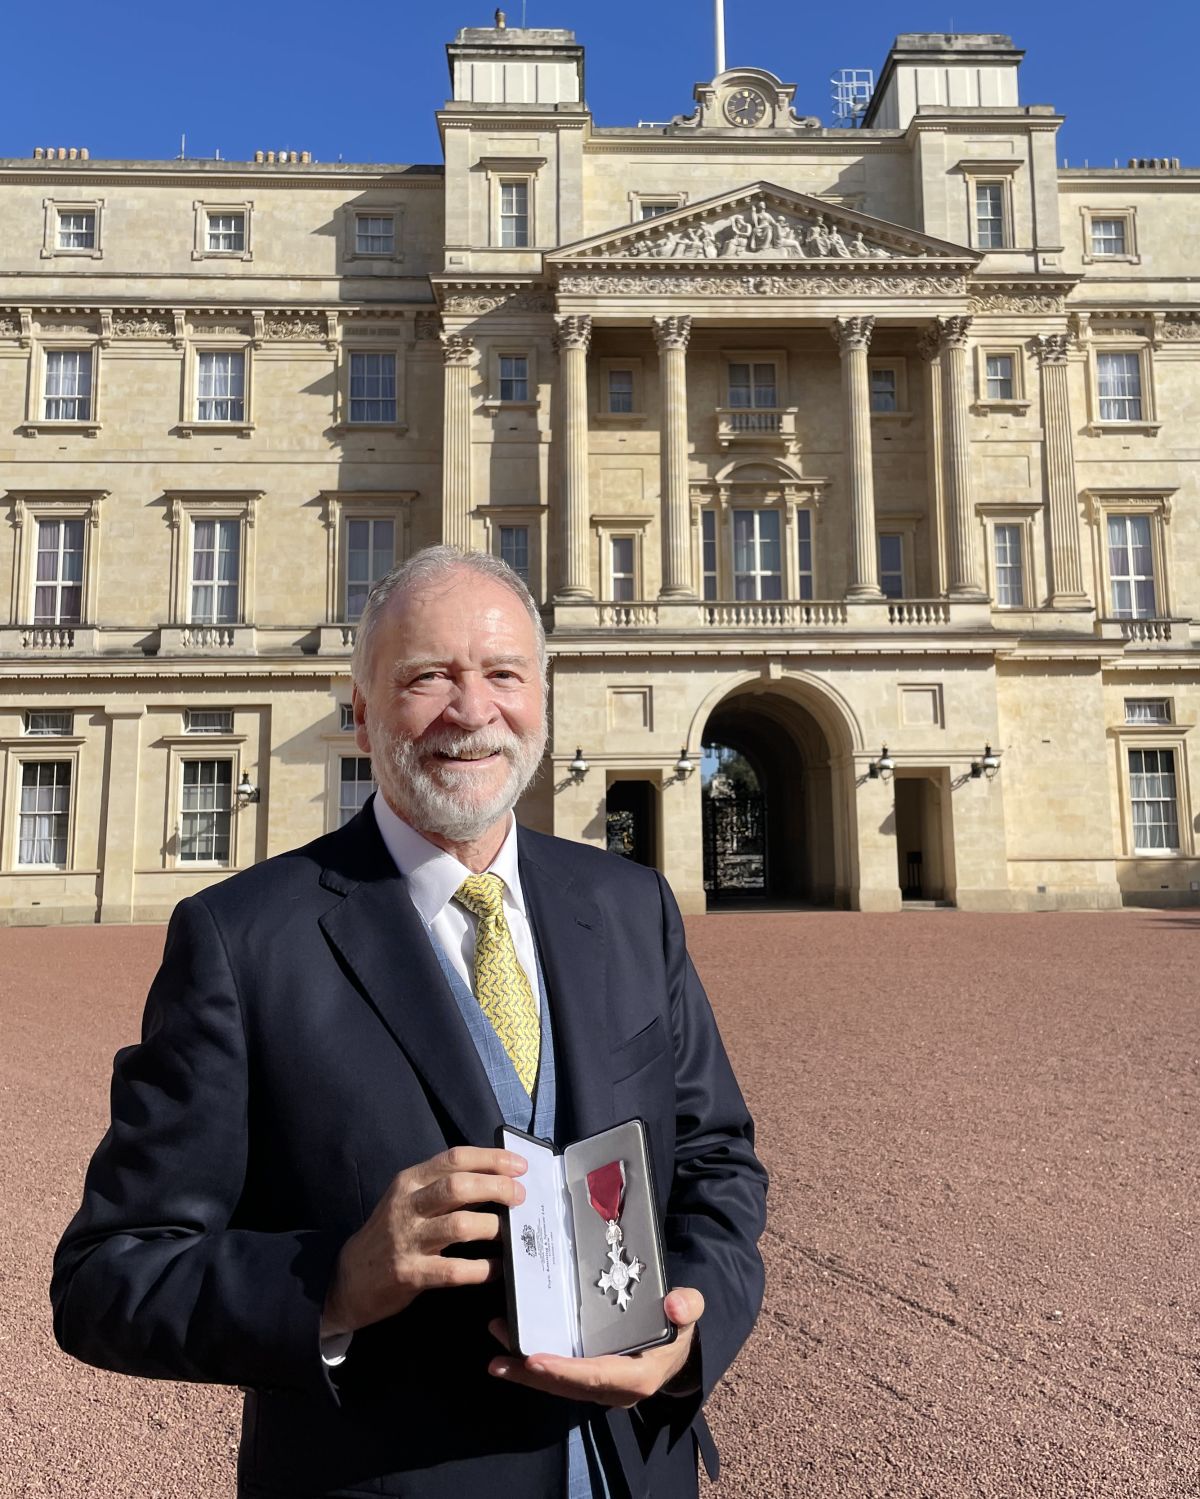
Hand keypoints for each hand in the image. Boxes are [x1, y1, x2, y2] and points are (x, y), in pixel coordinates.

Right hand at [321, 1145, 526, 1336]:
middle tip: (521, 1196)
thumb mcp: (409, 1200)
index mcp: (409, 1181)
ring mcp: (407, 1241)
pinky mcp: (410, 1274)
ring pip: (459, 1225)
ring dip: (493, 1227)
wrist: (350, 1279)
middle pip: (458, 1187)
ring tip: (513, 1232)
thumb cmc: (391, 1233)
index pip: (454, 1158)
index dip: (491, 1159)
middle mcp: (407, 1206)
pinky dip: (482, 1269)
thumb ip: (442, 1187)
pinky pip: (454, 1270)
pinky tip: (497, 1268)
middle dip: (497, 1188)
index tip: (519, 1165)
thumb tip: (496, 1179)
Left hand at [486, 1287, 703, 1408]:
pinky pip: (559, 1376)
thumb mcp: (689, 1312)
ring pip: (558, 1384)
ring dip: (525, 1371)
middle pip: (568, 1385)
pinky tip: (509, 1351)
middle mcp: (613, 1388)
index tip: (535, 1360)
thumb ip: (687, 1306)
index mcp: (637, 1376)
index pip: (596, 1376)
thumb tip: (676, 1304)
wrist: (680, 1349)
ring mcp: (599, 1386)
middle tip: (499, 1359)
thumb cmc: (680, 1327)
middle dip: (532, 1373)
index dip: (565, 1371)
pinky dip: (533, 1366)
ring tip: (495, 1353)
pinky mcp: (588, 1377)